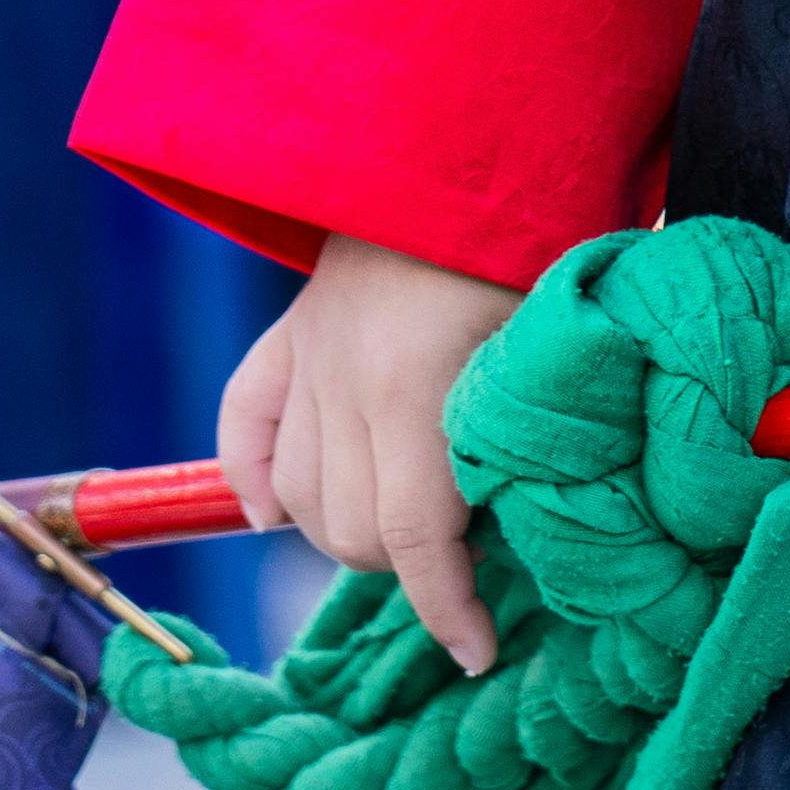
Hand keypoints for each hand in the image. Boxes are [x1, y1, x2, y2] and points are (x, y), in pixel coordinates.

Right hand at [220, 234, 528, 672]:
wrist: (461, 138)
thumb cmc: (532, 237)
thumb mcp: (548, 341)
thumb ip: (528, 434)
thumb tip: (534, 524)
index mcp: (416, 386)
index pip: (418, 538)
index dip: (447, 609)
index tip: (477, 651)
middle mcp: (344, 382)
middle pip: (352, 533)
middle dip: (409, 568)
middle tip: (467, 557)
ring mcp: (307, 359)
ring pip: (296, 502)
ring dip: (348, 533)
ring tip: (408, 526)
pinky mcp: (285, 336)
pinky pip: (241, 430)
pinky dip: (256, 481)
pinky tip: (283, 512)